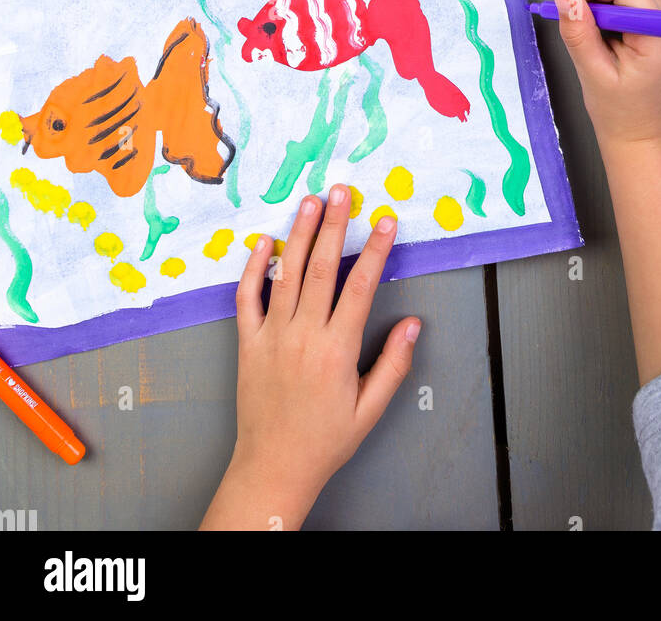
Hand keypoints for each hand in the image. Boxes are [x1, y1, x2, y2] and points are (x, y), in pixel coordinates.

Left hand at [200, 186, 420, 530]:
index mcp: (336, 350)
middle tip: (343, 192)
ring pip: (286, 273)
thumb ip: (393, 364)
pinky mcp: (248, 342)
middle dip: (334, 225)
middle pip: (321, 268)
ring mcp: (271, 336)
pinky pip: (247, 297)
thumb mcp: (370, 410)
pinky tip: (263, 242)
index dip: (375, 250)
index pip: (361, 287)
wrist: (273, 467)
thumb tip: (413, 325)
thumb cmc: (324, 441)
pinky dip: (253, 267)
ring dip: (299, 233)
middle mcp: (303, 336)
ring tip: (310, 202)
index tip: (385, 221)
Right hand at [554, 0, 660, 151]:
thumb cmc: (619, 111)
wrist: (639, 132)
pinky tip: (603, 33)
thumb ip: (578, 32)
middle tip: (575, 22)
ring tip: (592, 34)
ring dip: (600, 1)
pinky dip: (608, 7)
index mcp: (660, 35)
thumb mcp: (592, 72)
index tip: (566, 6)